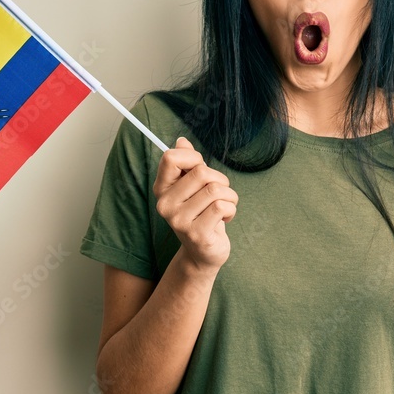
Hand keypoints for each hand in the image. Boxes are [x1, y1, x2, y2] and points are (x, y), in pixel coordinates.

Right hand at [152, 137, 237, 272]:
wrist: (204, 252)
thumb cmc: (201, 213)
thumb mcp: (193, 187)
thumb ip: (187, 164)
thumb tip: (182, 141)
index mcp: (162, 189)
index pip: (171, 158)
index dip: (194, 158)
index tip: (201, 170)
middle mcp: (165, 204)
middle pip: (201, 172)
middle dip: (220, 179)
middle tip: (220, 193)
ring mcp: (179, 221)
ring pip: (215, 189)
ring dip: (229, 195)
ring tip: (225, 206)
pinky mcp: (197, 234)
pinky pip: (222, 206)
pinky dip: (231, 208)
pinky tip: (225, 218)